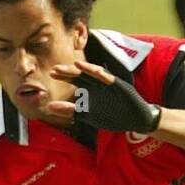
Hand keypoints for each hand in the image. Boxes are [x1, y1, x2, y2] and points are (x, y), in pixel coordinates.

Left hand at [48, 59, 162, 133]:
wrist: (135, 120)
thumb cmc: (112, 116)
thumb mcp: (87, 116)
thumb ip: (70, 110)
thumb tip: (49, 107)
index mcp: (90, 89)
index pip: (75, 79)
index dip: (64, 76)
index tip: (51, 73)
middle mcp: (98, 84)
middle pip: (82, 75)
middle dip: (71, 72)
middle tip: (56, 69)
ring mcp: (109, 85)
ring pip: (95, 74)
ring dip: (86, 69)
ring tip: (75, 64)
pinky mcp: (120, 87)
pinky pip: (110, 79)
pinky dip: (103, 75)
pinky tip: (95, 71)